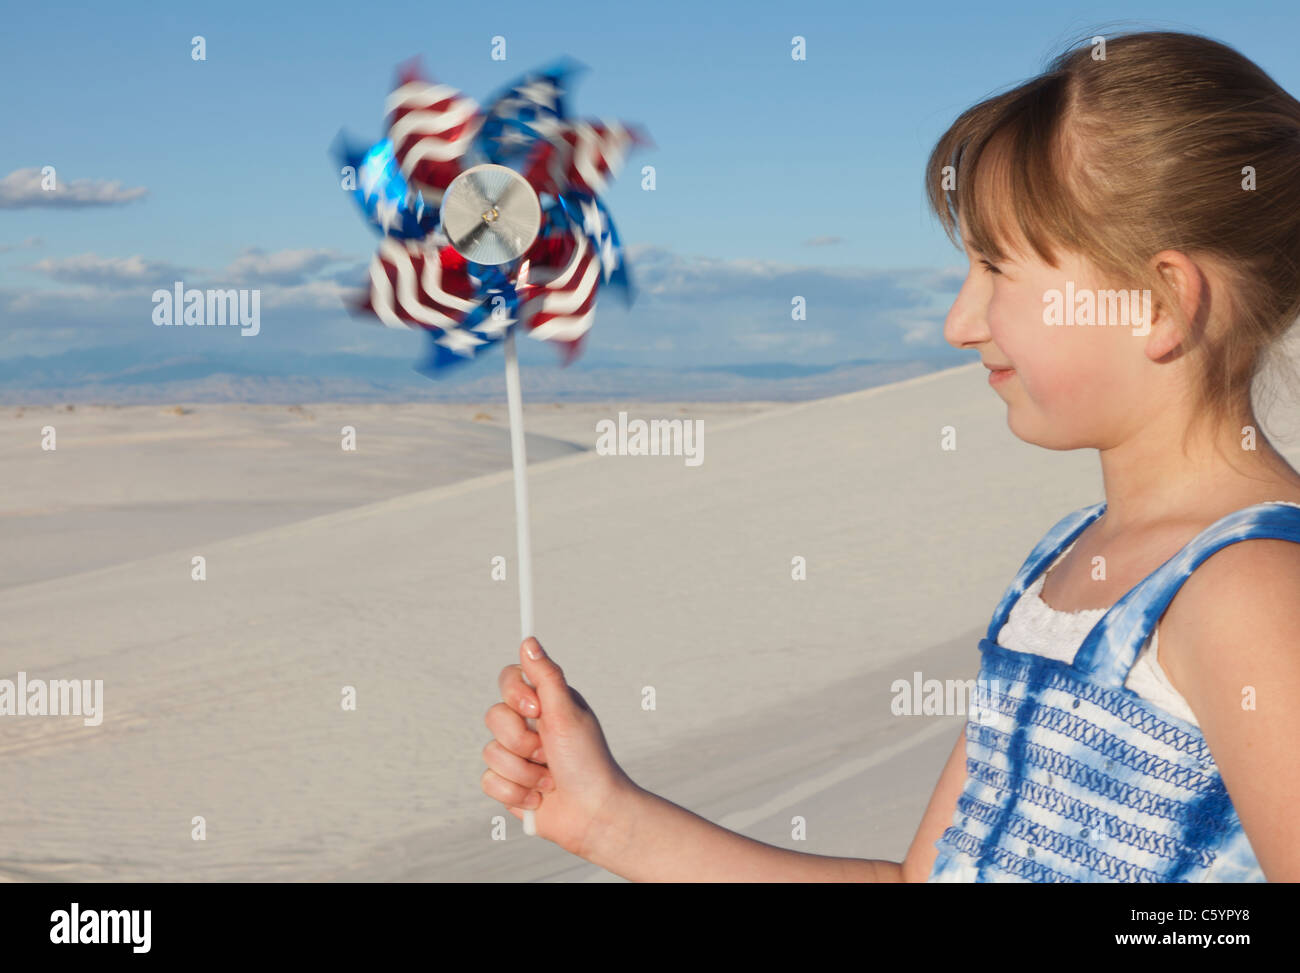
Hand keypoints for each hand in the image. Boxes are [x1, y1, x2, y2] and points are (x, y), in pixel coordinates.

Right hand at [481, 637, 637, 860]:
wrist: (592, 814)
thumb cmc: (588, 762)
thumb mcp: (568, 713)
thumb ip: (546, 676)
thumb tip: (528, 641)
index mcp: (545, 704)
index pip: (509, 679)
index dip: (516, 695)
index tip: (536, 709)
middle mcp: (528, 726)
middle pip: (493, 716)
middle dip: (522, 740)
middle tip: (548, 751)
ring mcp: (516, 755)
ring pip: (490, 751)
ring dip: (524, 771)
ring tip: (549, 779)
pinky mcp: (508, 783)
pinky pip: (489, 780)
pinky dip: (516, 792)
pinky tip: (538, 797)